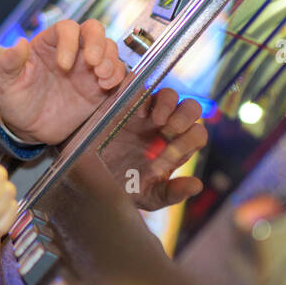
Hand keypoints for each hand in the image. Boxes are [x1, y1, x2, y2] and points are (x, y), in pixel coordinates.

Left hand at [0, 18, 125, 145]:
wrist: (27, 128)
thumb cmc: (14, 100)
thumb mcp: (3, 82)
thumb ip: (8, 63)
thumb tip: (20, 43)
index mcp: (48, 44)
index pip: (66, 28)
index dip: (69, 41)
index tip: (62, 65)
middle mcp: (72, 51)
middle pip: (93, 31)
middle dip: (98, 43)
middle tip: (93, 64)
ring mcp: (87, 68)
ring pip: (109, 49)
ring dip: (110, 60)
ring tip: (101, 77)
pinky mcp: (99, 87)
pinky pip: (117, 73)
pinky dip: (118, 76)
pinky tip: (106, 86)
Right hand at [99, 87, 205, 209]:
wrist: (89, 174)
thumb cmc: (121, 184)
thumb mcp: (147, 196)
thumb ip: (171, 193)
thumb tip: (196, 185)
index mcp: (176, 146)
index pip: (196, 135)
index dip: (188, 142)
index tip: (169, 154)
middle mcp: (165, 127)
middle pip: (191, 109)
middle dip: (185, 117)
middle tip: (169, 131)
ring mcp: (146, 113)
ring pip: (169, 95)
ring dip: (167, 104)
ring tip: (155, 120)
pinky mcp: (126, 104)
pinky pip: (139, 88)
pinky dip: (141, 96)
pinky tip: (135, 114)